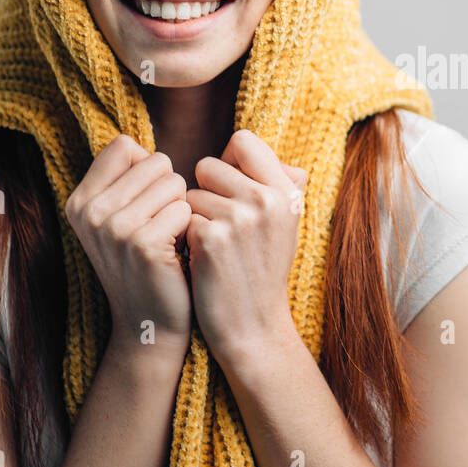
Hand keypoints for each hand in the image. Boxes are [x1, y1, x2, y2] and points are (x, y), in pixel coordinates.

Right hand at [65, 135, 192, 364]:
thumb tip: (147, 149)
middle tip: (160, 227)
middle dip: (169, 190)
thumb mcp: (119, 220)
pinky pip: (186, 208)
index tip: (147, 203)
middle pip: (155, 161)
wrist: (151, 324)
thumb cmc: (148, 262)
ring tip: (167, 240)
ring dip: (182, 208)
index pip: (124, 146)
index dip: (148, 168)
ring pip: (174, 182)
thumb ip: (126, 181)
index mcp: (80, 200)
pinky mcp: (142, 244)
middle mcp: (89, 212)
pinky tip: (177, 253)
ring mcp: (113, 229)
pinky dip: (190, 228)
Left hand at [185, 129, 307, 366]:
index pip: (243, 140)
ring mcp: (238, 218)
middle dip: (206, 192)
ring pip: (190, 194)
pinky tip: (204, 261)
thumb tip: (273, 157)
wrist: (254, 326)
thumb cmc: (263, 270)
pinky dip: (187, 239)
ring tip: (215, 247)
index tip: (229, 187)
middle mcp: (266, 199)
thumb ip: (279, 186)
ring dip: (194, 217)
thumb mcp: (285, 225)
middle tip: (220, 225)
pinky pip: (181, 219)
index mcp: (286, 191)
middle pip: (208, 165)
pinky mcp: (210, 238)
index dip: (228, 161)